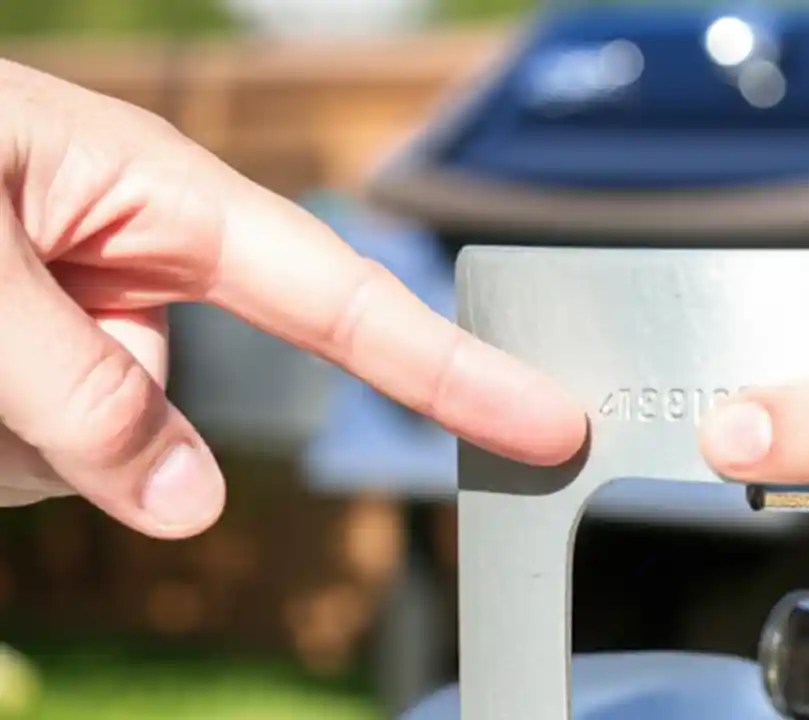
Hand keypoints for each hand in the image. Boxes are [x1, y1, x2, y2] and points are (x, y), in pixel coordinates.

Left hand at [0, 60, 585, 538]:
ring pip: (81, 452)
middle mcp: (130, 263)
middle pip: (172, 406)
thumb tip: (190, 503)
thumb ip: (81, 384)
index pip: (343, 301)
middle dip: (64, 417)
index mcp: (158, 195)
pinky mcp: (22, 372)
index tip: (544, 419)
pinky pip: (22, 463)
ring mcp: (75, 323)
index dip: (450, 368)